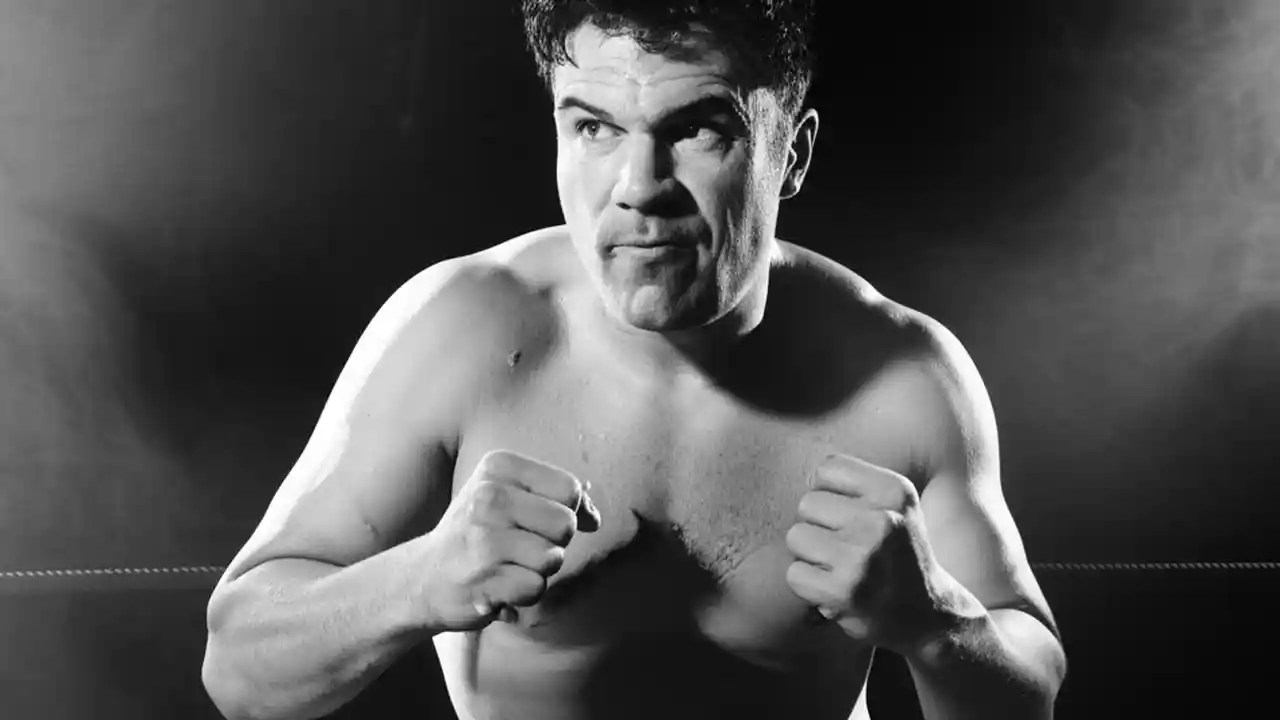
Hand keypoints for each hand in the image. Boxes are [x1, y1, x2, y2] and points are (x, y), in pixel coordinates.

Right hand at [419, 449, 599, 630]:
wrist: (423, 577)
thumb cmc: (478, 533)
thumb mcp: (511, 497)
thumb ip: (560, 501)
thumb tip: (595, 518)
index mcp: (498, 467)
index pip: (570, 489)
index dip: (567, 511)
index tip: (538, 521)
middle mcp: (488, 496)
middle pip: (565, 524)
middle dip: (554, 543)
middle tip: (520, 547)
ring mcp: (483, 539)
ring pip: (553, 559)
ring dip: (538, 571)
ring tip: (507, 565)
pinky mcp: (483, 579)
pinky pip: (536, 589)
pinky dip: (524, 594)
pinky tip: (499, 585)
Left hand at [784, 453, 952, 652]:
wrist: (929, 614)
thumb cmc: (899, 552)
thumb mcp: (897, 505)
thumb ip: (857, 482)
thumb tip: (806, 476)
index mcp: (895, 491)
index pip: (828, 469)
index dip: (830, 493)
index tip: (850, 515)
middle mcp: (881, 520)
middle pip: (807, 503)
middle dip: (819, 525)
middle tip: (845, 547)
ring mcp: (862, 557)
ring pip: (795, 536)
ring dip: (810, 555)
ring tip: (839, 567)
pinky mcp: (843, 591)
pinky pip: (794, 573)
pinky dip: (807, 584)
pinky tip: (833, 589)